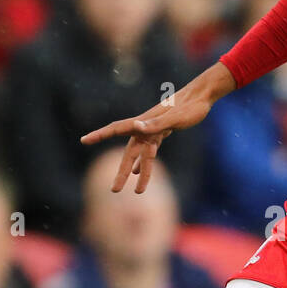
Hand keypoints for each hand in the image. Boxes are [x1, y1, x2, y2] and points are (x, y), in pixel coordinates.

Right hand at [80, 62, 233, 192]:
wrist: (203, 95)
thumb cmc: (190, 106)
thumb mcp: (175, 117)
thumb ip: (156, 123)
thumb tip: (136, 126)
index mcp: (144, 123)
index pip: (116, 129)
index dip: (99, 135)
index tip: (83, 140)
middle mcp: (145, 127)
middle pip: (130, 152)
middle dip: (122, 171)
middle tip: (114, 190)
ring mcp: (153, 130)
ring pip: (142, 155)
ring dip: (137, 172)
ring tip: (134, 192)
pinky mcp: (163, 132)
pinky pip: (150, 151)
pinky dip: (146, 163)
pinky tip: (141, 173)